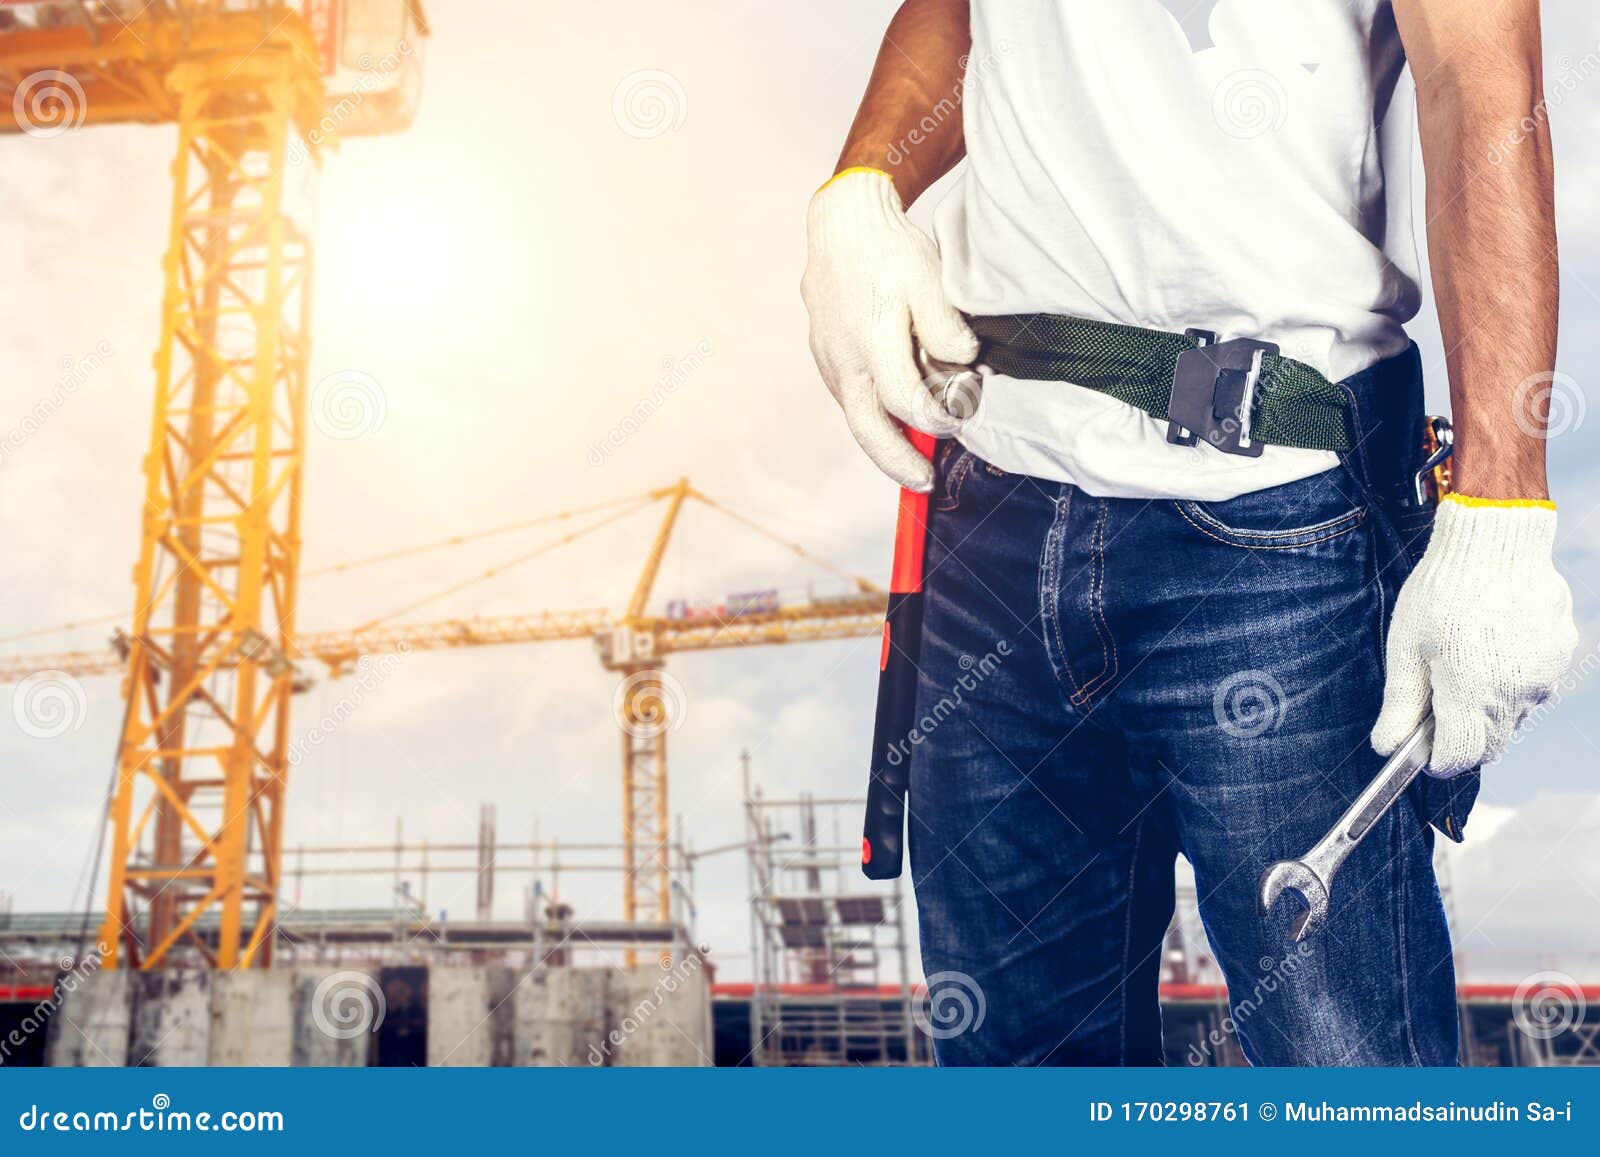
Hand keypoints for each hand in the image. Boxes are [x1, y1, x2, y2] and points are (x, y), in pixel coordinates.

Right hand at [801, 167, 978, 491]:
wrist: (842, 224)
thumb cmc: (890, 249)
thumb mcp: (930, 280)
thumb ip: (946, 327)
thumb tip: (962, 362)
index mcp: (872, 339)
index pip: (903, 401)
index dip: (933, 421)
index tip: (957, 423)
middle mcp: (844, 357)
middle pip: (867, 428)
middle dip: (897, 462)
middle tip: (925, 482)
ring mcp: (829, 359)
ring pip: (856, 416)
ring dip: (885, 442)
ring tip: (915, 459)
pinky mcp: (824, 356)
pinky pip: (850, 398)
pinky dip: (873, 416)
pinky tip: (894, 420)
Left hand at [1373, 495, 1578, 775]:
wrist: (1495, 542)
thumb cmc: (1440, 593)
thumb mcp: (1406, 647)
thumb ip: (1401, 703)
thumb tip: (1386, 747)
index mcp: (1471, 695)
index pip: (1460, 758)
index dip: (1438, 760)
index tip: (1423, 748)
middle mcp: (1515, 693)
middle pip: (1490, 744)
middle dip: (1463, 736)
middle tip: (1438, 702)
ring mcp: (1543, 676)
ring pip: (1513, 714)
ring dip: (1488, 705)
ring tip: (1464, 660)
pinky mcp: (1560, 654)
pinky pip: (1533, 683)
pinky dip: (1512, 677)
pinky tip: (1493, 641)